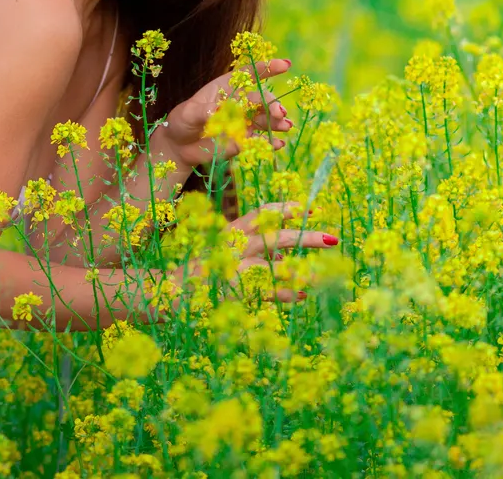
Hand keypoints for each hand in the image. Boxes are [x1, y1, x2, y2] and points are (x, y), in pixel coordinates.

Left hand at [159, 57, 292, 167]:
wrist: (180, 146)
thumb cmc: (182, 122)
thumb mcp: (188, 114)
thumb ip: (202, 111)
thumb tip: (215, 111)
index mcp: (226, 87)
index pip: (248, 74)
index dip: (266, 68)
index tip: (284, 65)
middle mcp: (239, 103)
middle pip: (260, 99)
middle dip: (272, 103)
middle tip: (280, 112)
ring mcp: (243, 122)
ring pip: (265, 119)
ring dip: (277, 122)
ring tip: (285, 126)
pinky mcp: (244, 140)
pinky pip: (261, 140)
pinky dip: (271, 142)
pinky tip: (278, 144)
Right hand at [189, 201, 337, 302]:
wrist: (170, 289)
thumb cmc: (198, 268)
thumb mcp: (221, 250)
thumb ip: (249, 250)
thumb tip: (282, 259)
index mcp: (231, 231)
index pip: (260, 214)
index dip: (284, 209)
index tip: (305, 208)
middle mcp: (235, 246)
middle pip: (277, 238)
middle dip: (306, 237)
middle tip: (332, 239)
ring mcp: (236, 268)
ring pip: (277, 267)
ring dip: (303, 270)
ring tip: (326, 274)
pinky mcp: (236, 290)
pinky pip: (268, 292)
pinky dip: (286, 293)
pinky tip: (302, 295)